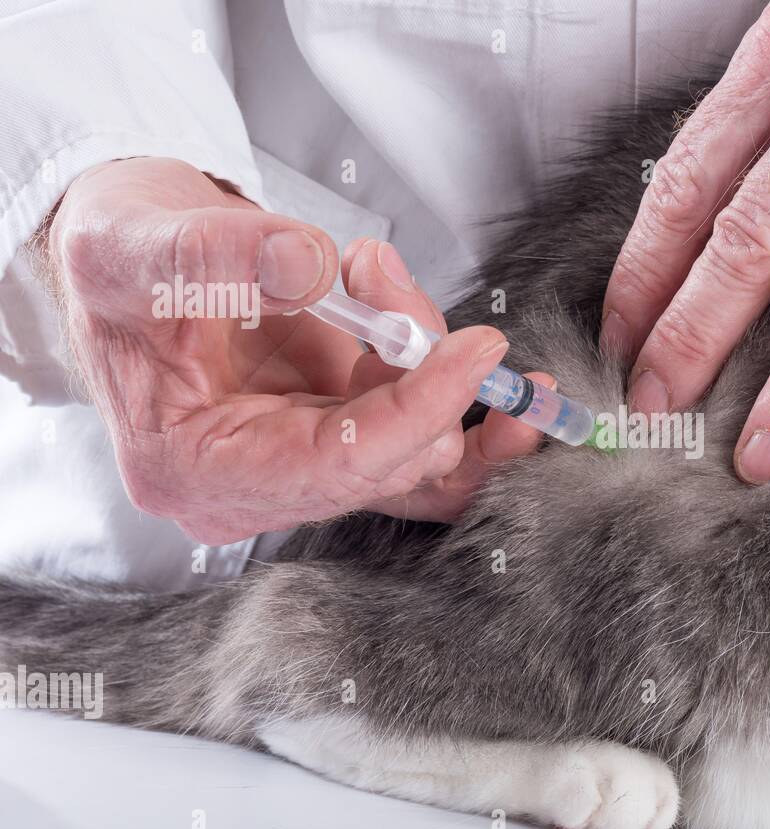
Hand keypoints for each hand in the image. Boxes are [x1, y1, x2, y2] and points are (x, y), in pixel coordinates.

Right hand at [48, 157, 544, 543]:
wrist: (130, 256)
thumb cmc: (118, 263)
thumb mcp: (139, 242)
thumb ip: (221, 253)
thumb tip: (311, 267)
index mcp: (190, 469)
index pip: (333, 465)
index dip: (416, 409)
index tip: (476, 352)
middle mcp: (249, 489)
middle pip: (387, 463)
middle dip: (421, 372)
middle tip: (387, 278)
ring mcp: (296, 468)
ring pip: (415, 457)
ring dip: (436, 371)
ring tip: (387, 281)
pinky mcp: (333, 437)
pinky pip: (418, 447)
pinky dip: (457, 405)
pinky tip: (494, 374)